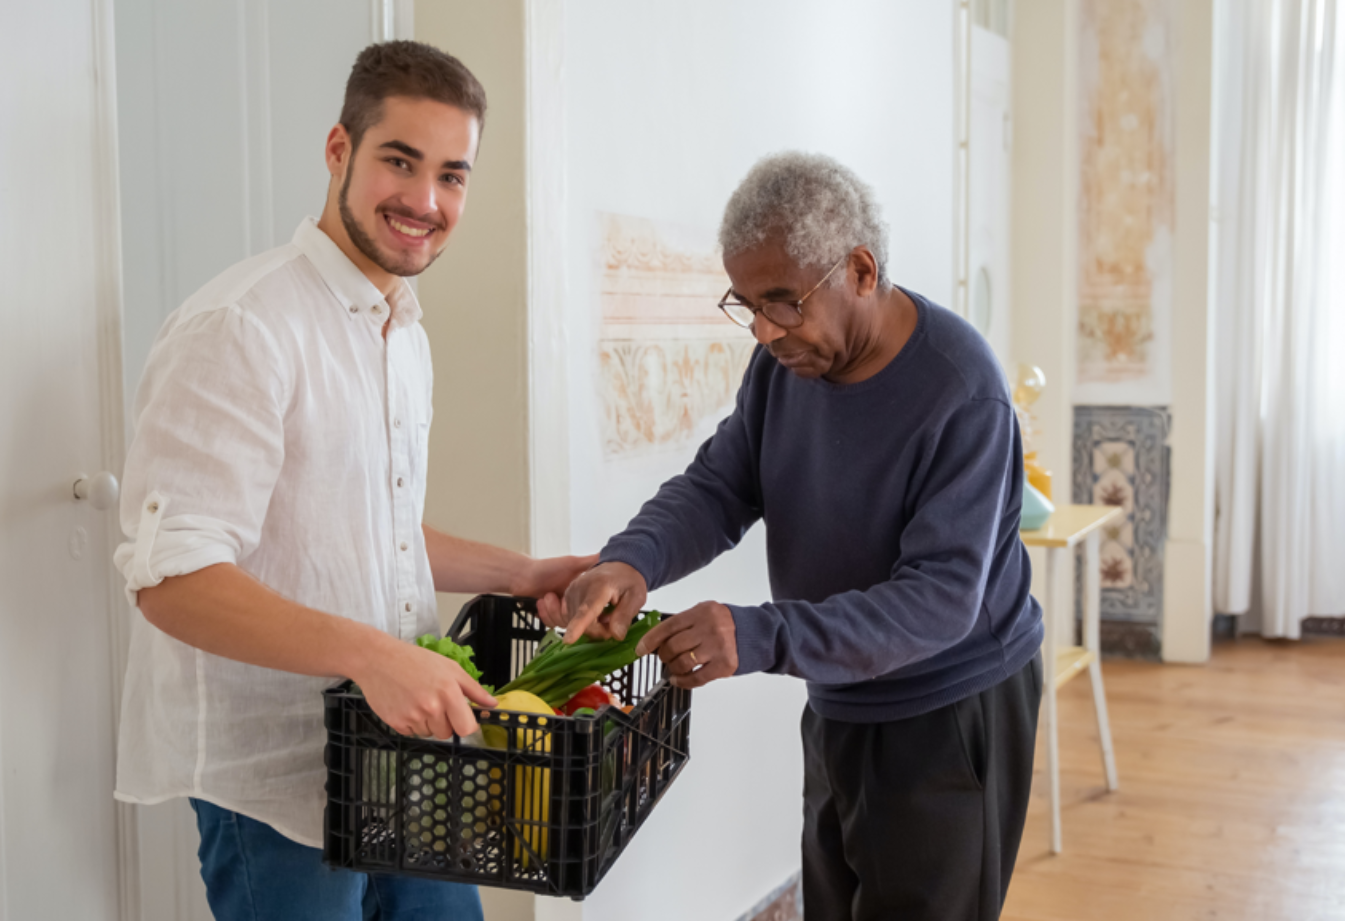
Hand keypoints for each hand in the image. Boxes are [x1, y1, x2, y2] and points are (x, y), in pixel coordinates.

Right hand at [353, 635, 496, 738]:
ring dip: (427, 723)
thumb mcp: (450, 668)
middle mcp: (431, 708)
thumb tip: (492, 705)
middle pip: (447, 733)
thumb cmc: (415, 661)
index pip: (466, 728)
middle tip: (436, 703)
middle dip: (446, 722)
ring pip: (429, 733)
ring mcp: (413, 717)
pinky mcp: (397, 724)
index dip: (466, 725)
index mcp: (449, 693)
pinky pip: (412, 733)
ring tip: (418, 700)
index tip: (462, 718)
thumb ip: (474, 689)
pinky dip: (411, 723)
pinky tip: (407, 705)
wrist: (378, 660)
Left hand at [512, 552, 598, 628]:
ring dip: (554, 611)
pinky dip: (546, 615)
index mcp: (582, 589)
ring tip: (547, 597)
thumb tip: (607, 556)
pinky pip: (553, 624)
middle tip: (560, 598)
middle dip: (569, 611)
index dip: (593, 607)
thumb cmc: (546, 568)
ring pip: (566, 622)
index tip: (589, 606)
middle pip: (580, 616)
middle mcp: (574, 601)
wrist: (521, 576)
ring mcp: (562, 610)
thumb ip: (590, 562)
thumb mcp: (571, 563)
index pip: (594, 604)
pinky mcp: (551, 617)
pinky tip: (541, 603)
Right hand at [556, 561, 647, 642]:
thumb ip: (625, 616)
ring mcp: (571, 593)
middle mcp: (580, 588)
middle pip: (584, 624)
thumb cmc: (628, 580)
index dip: (577, 627)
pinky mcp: (567, 597)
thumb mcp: (636, 597)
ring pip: (576, 624)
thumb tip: (615, 635)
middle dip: (600, 631)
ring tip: (606, 615)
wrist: (618, 565)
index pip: (587, 610)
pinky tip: (595, 615)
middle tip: (614, 623)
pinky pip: (572, 619)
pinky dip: (583, 622)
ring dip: (592, 626)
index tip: (568, 640)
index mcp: (600, 587)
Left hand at [635, 601, 737, 689]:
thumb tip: (657, 639)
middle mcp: (709, 628)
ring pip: (682, 663)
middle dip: (663, 656)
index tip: (640, 649)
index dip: (650, 640)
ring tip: (674, 668)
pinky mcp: (724, 665)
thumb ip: (684, 623)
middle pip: (673, 646)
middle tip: (664, 658)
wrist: (756, 634)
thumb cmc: (727, 625)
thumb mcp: (706, 614)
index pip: (668, 626)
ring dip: (673, 669)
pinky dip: (684, 681)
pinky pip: (696, 678)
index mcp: (701, 612)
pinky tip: (680, 680)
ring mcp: (718, 647)